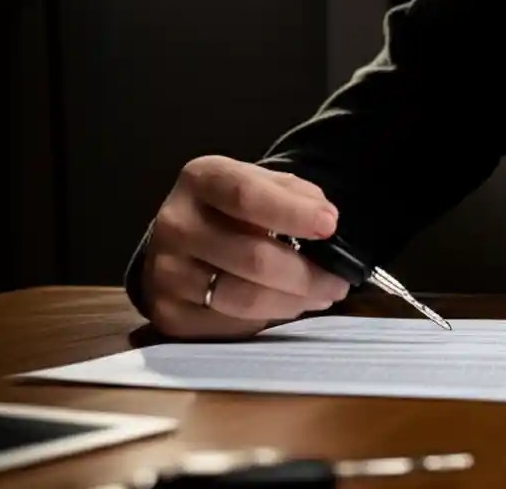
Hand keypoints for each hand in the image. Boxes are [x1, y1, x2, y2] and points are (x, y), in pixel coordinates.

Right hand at [141, 155, 348, 338]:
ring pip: (245, 299)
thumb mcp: (262, 184)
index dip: (292, 213)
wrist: (183, 237)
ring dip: (293, 302)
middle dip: (307, 275)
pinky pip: (231, 326)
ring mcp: (166, 272)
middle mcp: (176, 224)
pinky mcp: (169, 313)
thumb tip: (325, 219)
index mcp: (201, 179)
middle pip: (253, 258)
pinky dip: (266, 319)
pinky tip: (281, 305)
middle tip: (338, 282)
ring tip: (319, 296)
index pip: (245, 196)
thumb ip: (295, 194)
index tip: (329, 226)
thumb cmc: (233, 208)